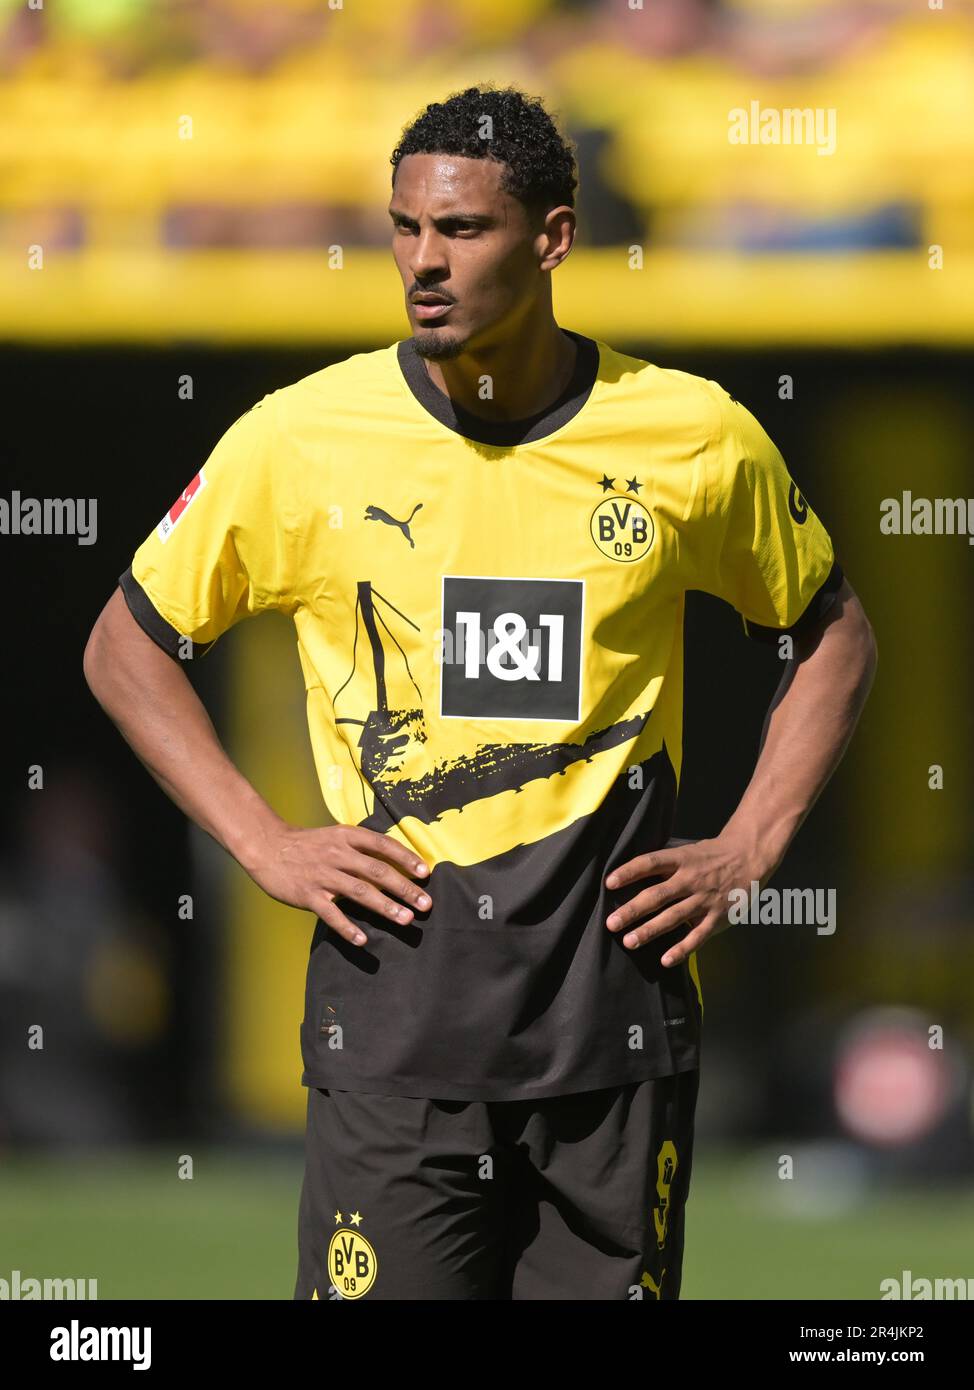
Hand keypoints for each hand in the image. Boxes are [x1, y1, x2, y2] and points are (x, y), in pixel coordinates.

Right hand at [247, 823, 430, 947]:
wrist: (267, 846)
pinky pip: (331, 913)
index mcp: (346, 836)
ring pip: (360, 891)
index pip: (383, 845)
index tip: (426, 873)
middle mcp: (337, 854)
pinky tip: (363, 940)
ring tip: (406, 920)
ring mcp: (322, 874)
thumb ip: (361, 847)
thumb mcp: (335, 836)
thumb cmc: (307, 844)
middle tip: (425, 904)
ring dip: (385, 907)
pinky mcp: (308, 894)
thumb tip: (395, 861)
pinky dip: (347, 927)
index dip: (406, 858)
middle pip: (377, 871)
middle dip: (404, 888)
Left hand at [604, 833, 757, 966]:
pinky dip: (682, 949)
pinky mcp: (717, 917)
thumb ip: (664, 865)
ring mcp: (704, 899)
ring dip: (650, 931)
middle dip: (633, 910)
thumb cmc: (709, 856)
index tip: (609, 883)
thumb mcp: (686, 851)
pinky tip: (665, 960)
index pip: (651, 863)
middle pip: (658, 895)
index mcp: (681, 859)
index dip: (629, 872)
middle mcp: (691, 879)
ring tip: (629, 942)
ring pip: (673, 917)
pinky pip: (697, 936)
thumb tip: (630, 877)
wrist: (748, 858)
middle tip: (611, 923)